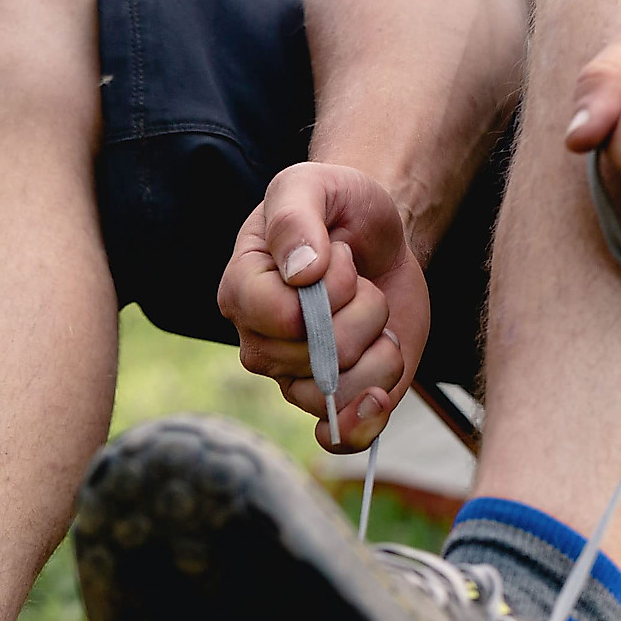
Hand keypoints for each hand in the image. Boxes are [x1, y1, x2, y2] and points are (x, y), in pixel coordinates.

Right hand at [217, 162, 428, 452]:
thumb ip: (295, 217)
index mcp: (242, 292)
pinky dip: (362, 423)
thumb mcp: (310, 184)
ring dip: (378, 349)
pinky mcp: (334, 399)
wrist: (377, 236)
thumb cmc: (336, 208)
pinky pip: (339, 436)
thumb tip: (303, 273)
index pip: (280, 317)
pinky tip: (376, 398)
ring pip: (335, 393)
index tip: (338, 256)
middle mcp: (261, 344)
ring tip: (376, 315)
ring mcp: (295, 377)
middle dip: (360, 311)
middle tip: (359, 282)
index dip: (328, 288)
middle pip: (318, 356)